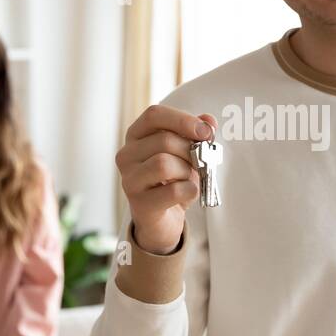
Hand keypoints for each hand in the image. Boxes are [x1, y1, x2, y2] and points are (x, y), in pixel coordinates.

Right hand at [115, 105, 217, 253]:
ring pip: (164, 164)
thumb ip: (197, 135)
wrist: (163, 220)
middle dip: (191, 151)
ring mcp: (130, 180)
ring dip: (187, 171)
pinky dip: (189, 191)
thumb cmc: (173, 181)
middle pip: (164, 140)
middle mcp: (126, 155)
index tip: (205, 132)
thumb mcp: (187, 154)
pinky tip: (187, 193)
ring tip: (188, 179)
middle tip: (200, 163)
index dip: (182, 120)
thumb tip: (209, 121)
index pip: (154, 115)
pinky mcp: (140, 203)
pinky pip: (173, 190)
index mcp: (136, 136)